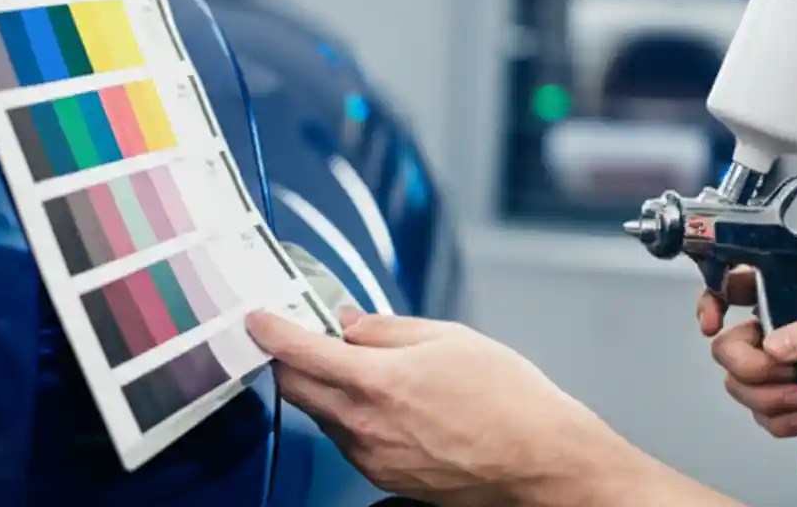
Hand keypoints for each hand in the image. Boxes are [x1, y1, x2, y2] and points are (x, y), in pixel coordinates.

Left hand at [248, 309, 738, 506]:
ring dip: (327, 389)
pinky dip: (352, 416)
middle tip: (301, 335)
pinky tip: (388, 404)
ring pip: (324, 415)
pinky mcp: (384, 478)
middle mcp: (364, 424)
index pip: (298, 350)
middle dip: (290, 359)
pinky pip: (349, 439)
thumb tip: (350, 324)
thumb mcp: (448, 338)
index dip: (269, 330)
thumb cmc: (508, 399)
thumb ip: (388, 329)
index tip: (255, 318)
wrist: (541, 462)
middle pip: (297, 387)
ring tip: (370, 370)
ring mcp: (371, 456)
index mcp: (376, 381)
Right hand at [697, 268, 796, 436]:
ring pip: (740, 386)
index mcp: (787, 293)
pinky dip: (778, 422)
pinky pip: (763, 415)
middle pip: (728, 349)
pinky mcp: (793, 399)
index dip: (709, 302)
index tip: (712, 325)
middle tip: (789, 377)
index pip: (730, 286)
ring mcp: (784, 366)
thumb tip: (773, 348)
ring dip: (767, 400)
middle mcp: (777, 327)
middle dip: (750, 369)